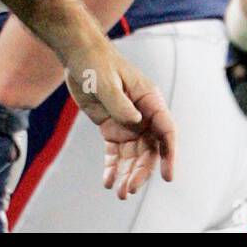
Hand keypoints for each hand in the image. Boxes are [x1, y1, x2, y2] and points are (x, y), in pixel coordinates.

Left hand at [63, 40, 175, 197]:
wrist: (76, 54)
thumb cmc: (95, 60)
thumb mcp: (105, 80)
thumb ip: (119, 102)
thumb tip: (135, 121)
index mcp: (150, 101)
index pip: (167, 132)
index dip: (170, 155)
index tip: (168, 176)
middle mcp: (143, 116)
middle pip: (150, 150)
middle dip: (142, 171)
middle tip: (130, 188)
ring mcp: (128, 123)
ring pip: (134, 155)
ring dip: (128, 174)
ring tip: (120, 192)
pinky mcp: (111, 127)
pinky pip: (115, 152)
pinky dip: (113, 167)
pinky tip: (108, 181)